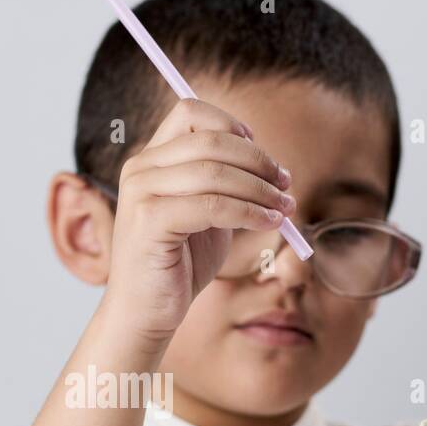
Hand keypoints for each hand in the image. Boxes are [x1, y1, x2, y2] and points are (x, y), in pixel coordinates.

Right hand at [103, 98, 293, 343]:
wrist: (145, 313)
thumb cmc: (177, 266)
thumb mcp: (205, 214)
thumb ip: (224, 184)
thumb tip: (271, 165)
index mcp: (151, 160)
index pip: (191, 112)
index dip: (232, 126)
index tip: (262, 156)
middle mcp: (140, 169)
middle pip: (210, 141)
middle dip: (258, 161)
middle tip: (286, 185)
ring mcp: (141, 193)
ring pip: (215, 172)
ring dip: (259, 189)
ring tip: (284, 209)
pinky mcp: (149, 221)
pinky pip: (212, 205)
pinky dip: (248, 212)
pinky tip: (268, 224)